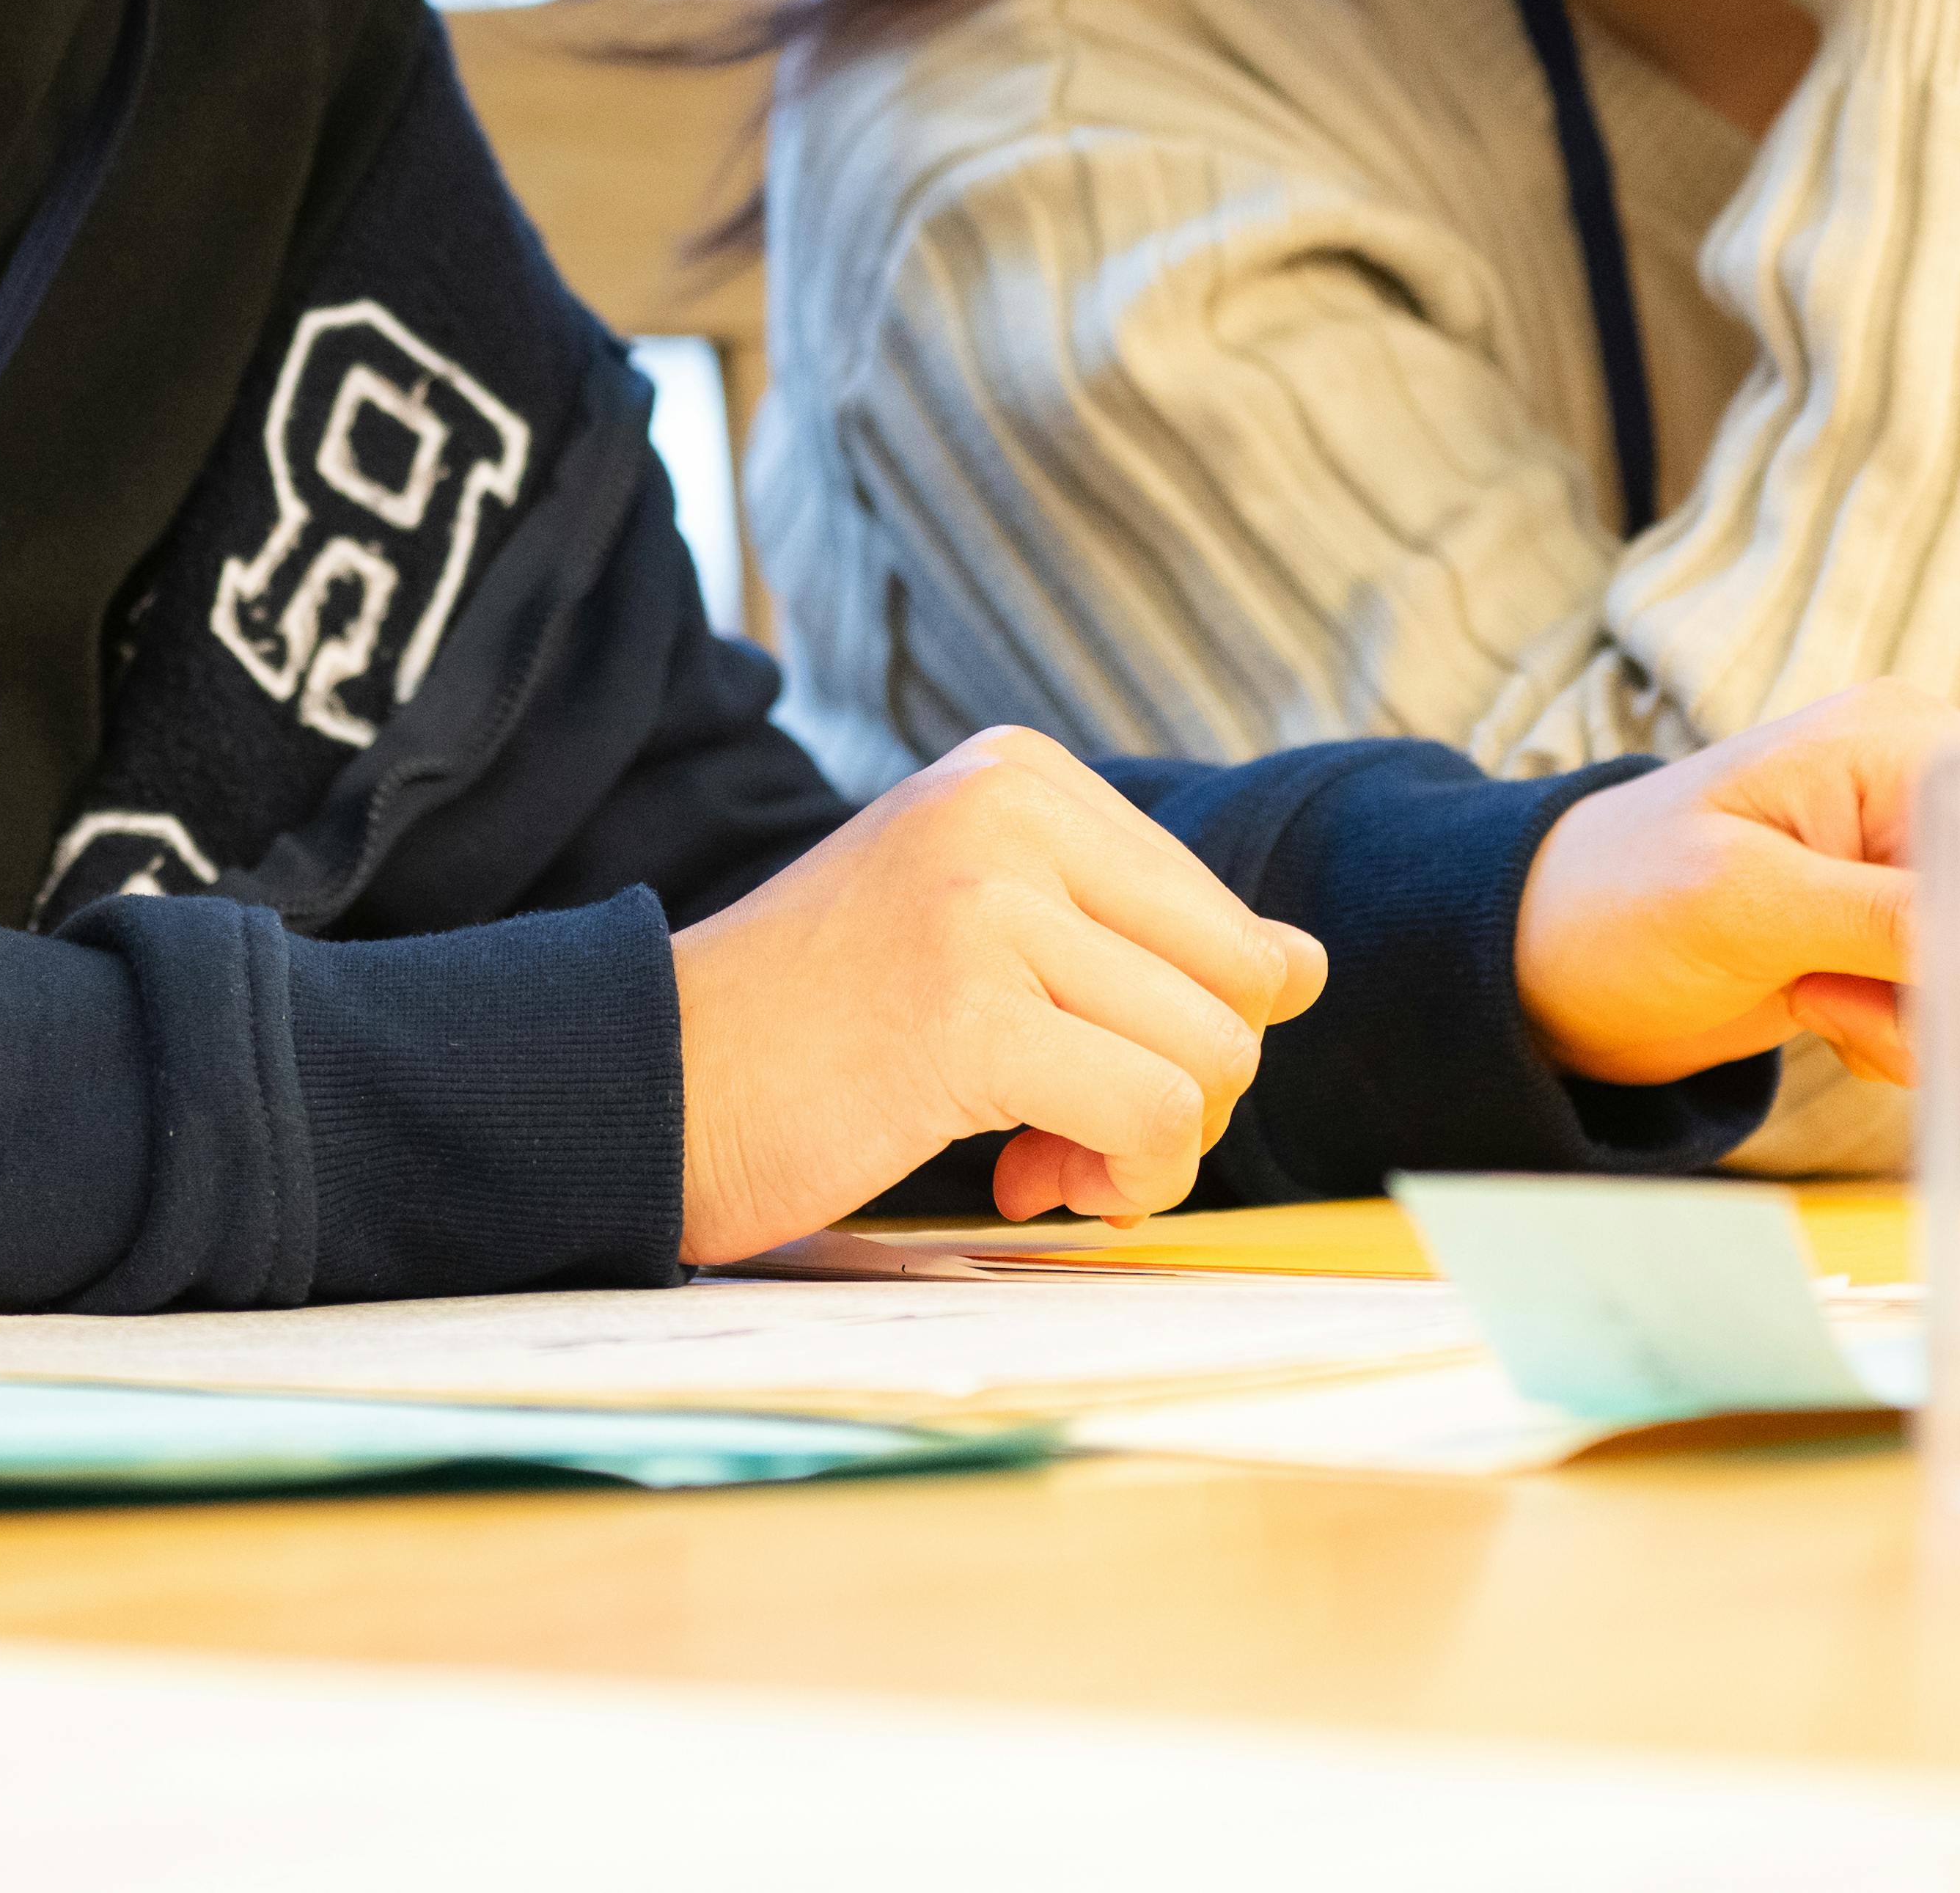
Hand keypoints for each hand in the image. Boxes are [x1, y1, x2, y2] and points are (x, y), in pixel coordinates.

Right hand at [670, 727, 1332, 1263]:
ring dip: (1147, 1152)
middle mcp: (1009, 809)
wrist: (653, 1083)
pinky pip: (1153, 1117)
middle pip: (1239, 986)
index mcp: (1019, 773)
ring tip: (1036, 1161)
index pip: (1224, 922)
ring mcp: (986, 903)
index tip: (1065, 1068)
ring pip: (1213, 1058)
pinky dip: (1118, 1182)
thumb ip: (1135, 937)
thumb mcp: (984, 930)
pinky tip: (1020, 1186)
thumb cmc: (820, 1023)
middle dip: (1181, 1092)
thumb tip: (1306, 965)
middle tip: (1062, 1134)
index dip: (1173, 1033)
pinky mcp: (970, 1011)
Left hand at [1507, 679, 1945, 1089]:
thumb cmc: (1619, 898)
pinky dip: (1898, 1036)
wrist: (1555, 964)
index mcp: (1900, 743)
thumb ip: (1883, 920)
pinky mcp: (1899, 936)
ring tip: (1811, 994)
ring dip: (1912, 1023)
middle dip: (1942, 990)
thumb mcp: (1745, 900)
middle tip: (1832, 992)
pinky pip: (1956, 1009)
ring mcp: (1914, 869)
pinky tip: (1823, 1010)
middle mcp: (1925, 795)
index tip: (1934, 985)